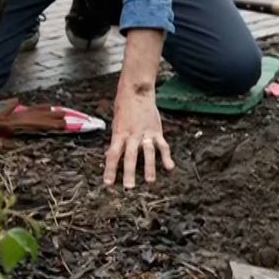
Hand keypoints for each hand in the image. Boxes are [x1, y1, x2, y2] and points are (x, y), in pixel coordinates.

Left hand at [103, 29, 173, 187]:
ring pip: (148, 152)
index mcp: (119, 134)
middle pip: (130, 156)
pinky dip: (166, 156)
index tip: (108, 183)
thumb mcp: (115, 124)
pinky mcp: (156, 131)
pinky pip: (162, 145)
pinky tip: (170, 167)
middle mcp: (132, 135)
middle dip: (129, 172)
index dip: (110, 169)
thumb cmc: (123, 108)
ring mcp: (145, 133)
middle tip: (129, 187)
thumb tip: (109, 156)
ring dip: (149, 167)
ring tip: (150, 181)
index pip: (113, 155)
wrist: (136, 91)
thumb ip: (115, 141)